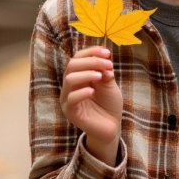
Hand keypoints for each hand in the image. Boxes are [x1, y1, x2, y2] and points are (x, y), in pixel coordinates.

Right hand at [60, 46, 121, 163]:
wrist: (111, 126)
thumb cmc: (109, 104)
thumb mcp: (109, 84)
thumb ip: (105, 72)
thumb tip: (103, 59)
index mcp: (78, 76)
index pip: (78, 58)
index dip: (91, 52)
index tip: (107, 52)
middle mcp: (70, 85)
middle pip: (72, 65)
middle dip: (91, 61)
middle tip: (108, 64)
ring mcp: (68, 98)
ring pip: (69, 79)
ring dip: (86, 74)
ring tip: (100, 76)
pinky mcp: (70, 111)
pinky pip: (71, 98)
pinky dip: (82, 92)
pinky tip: (93, 91)